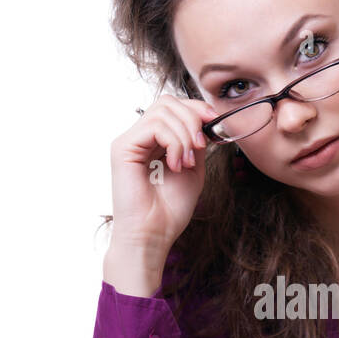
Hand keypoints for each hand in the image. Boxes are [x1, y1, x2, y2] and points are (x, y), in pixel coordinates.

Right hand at [109, 93, 217, 251]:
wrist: (153, 235)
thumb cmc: (169, 210)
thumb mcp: (193, 169)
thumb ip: (196, 143)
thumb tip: (205, 119)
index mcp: (153, 142)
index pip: (173, 107)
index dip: (196, 108)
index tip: (215, 122)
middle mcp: (139, 138)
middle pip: (167, 102)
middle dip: (192, 118)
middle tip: (201, 146)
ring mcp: (129, 141)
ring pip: (163, 111)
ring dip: (185, 135)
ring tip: (186, 162)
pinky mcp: (123, 148)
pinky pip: (154, 126)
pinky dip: (174, 142)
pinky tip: (175, 164)